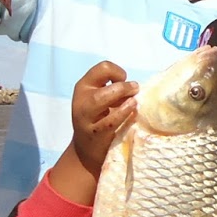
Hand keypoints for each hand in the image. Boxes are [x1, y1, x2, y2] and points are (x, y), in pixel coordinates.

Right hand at [70, 62, 136, 176]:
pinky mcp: (95, 133)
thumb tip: (135, 86)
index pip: (102, 68)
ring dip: (123, 101)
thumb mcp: (100, 99)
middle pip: (101, 85)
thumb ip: (114, 89)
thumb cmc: (99, 118)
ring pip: (101, 100)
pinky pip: (111, 121)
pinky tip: (133, 113)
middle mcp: (82, 99)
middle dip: (122, 87)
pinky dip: (124, 115)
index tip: (125, 82)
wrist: (86, 148)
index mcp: (84, 86)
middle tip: (135, 91)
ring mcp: (86, 117)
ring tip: (134, 102)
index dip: (118, 72)